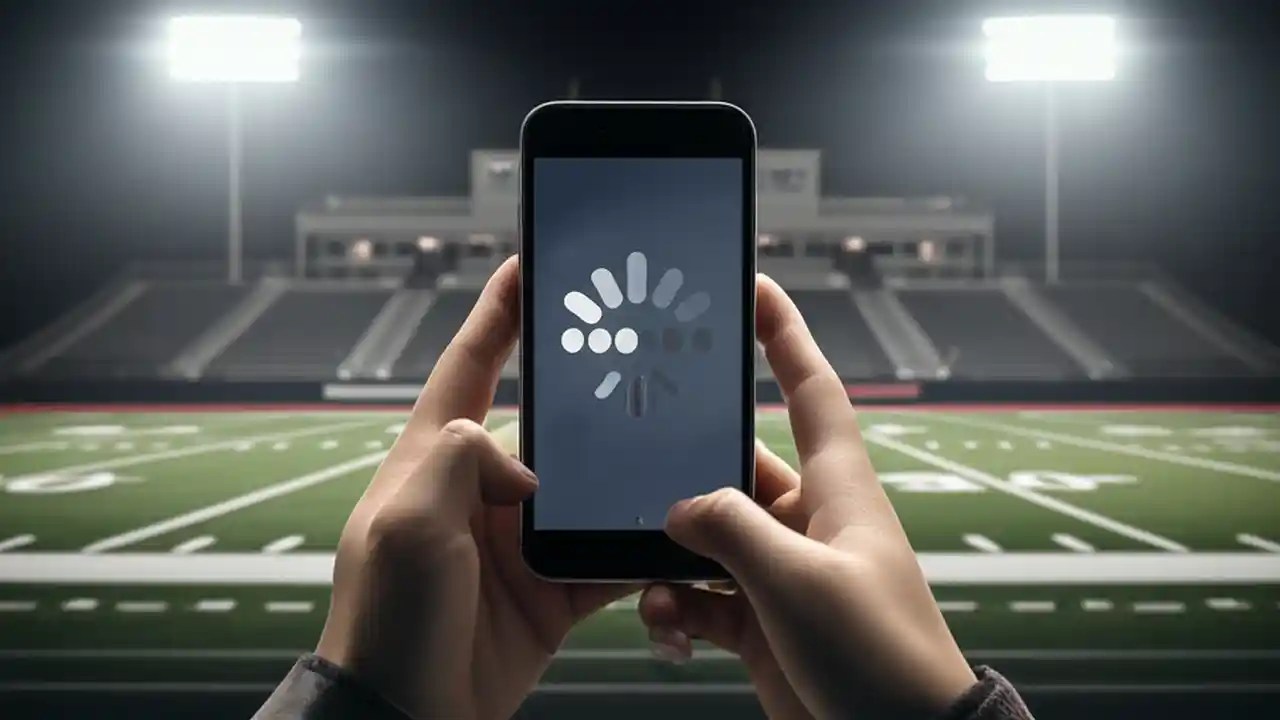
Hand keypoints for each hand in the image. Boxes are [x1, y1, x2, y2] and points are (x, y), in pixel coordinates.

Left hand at [315, 257, 632, 719]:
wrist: (410, 717)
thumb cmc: (389, 619)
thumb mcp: (408, 519)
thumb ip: (461, 457)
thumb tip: (524, 464)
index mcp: (431, 464)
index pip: (467, 370)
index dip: (497, 316)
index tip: (527, 267)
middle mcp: (476, 496)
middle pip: (540, 428)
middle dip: (584, 396)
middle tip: (633, 359)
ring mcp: (514, 545)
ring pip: (581, 492)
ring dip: (617, 477)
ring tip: (664, 449)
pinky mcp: (548, 593)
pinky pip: (601, 557)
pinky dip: (633, 548)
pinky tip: (666, 535)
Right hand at [639, 275, 975, 719]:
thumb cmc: (881, 659)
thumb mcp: (800, 583)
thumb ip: (732, 532)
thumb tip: (681, 508)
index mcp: (839, 491)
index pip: (811, 390)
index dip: (784, 334)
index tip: (752, 287)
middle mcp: (810, 523)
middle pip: (736, 468)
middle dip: (686, 476)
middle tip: (637, 464)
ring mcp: (785, 573)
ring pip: (709, 538)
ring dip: (672, 558)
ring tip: (650, 583)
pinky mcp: (765, 621)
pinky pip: (705, 596)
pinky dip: (678, 608)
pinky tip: (668, 628)